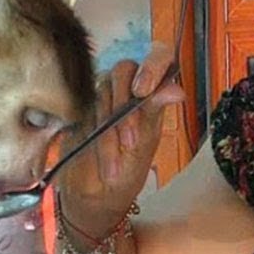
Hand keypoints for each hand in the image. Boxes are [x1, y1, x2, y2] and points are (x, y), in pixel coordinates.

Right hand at [58, 41, 185, 237]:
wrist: (93, 197)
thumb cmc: (125, 173)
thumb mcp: (143, 145)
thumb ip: (152, 113)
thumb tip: (177, 89)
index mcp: (151, 94)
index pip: (159, 56)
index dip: (153, 64)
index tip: (142, 91)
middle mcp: (126, 88)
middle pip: (124, 69)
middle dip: (126, 104)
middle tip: (129, 142)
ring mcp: (99, 96)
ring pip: (102, 89)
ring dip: (109, 127)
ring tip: (114, 161)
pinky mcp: (76, 107)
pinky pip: (80, 103)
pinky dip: (89, 128)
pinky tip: (91, 148)